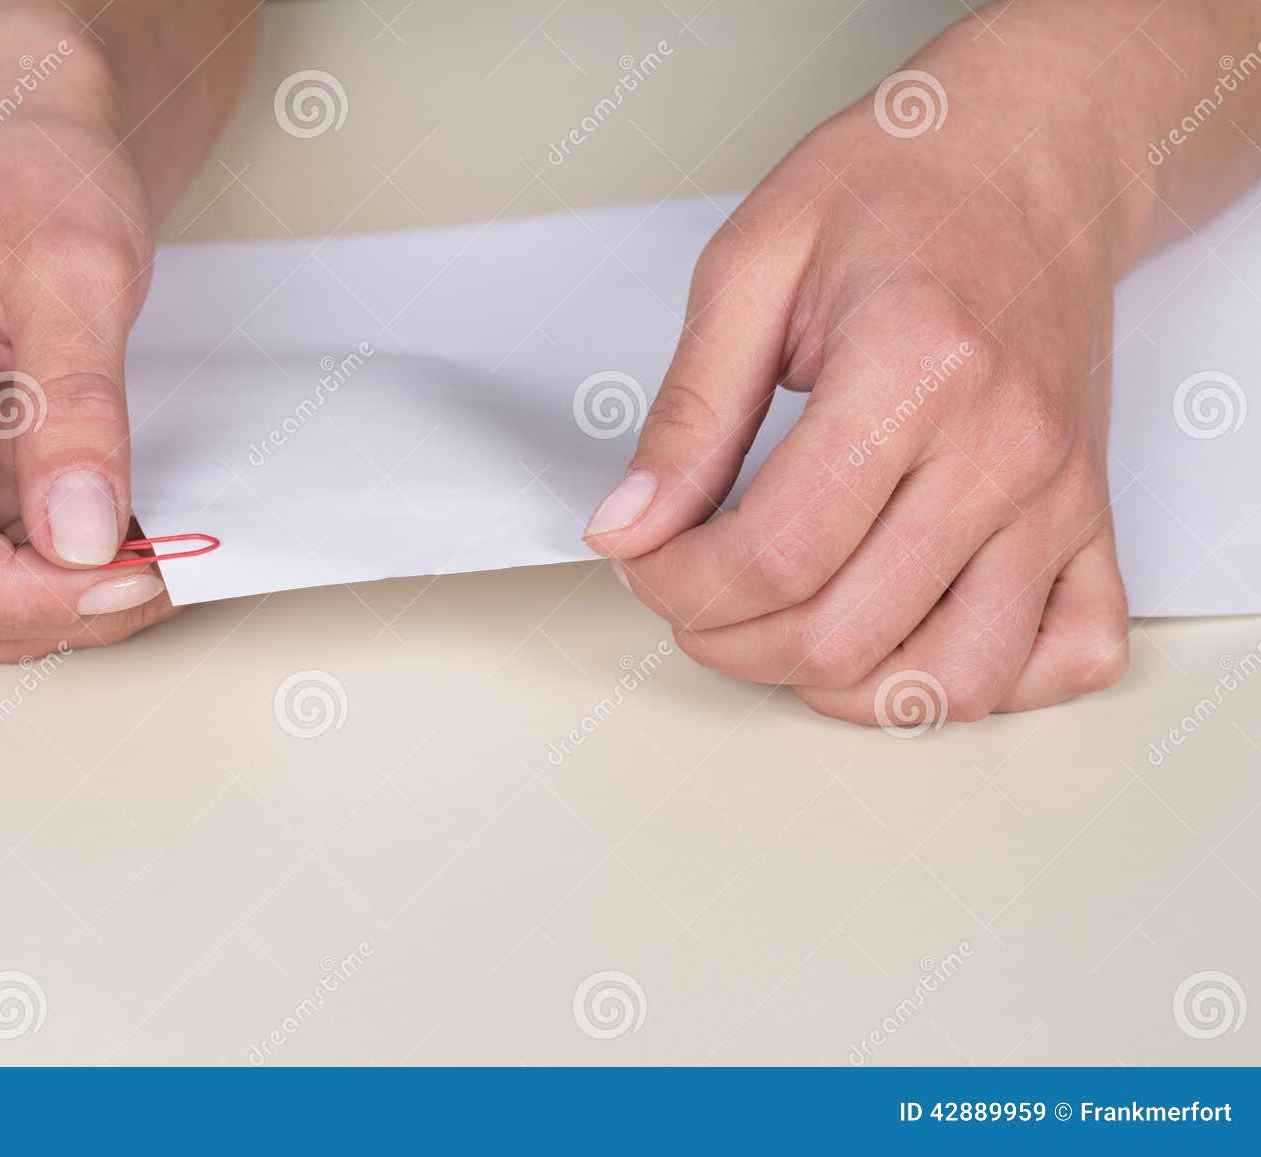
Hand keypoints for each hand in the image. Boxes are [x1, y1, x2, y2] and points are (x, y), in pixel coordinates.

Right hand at [0, 108, 168, 662]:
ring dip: (68, 593)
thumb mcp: (77, 275)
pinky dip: (69, 567)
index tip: (120, 583)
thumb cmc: (31, 177)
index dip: (13, 594)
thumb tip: (78, 533)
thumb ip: (76, 408)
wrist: (34, 147)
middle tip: (165, 570)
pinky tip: (128, 533)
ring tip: (157, 546)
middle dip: (54, 599)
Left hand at [585, 87, 1132, 724]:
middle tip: (687, 589)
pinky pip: (1066, 658)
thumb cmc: (899, 190)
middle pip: (845, 634)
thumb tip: (629, 528)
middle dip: (728, 637)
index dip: (679, 584)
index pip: (777, 554)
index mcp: (917, 368)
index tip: (643, 559)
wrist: (1028, 158)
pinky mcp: (1092, 518)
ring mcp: (1060, 494)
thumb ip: (687, 414)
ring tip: (776, 625)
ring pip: (950, 680)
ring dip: (835, 684)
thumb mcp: (750, 270)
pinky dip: (976, 684)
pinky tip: (901, 640)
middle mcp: (1006, 447)